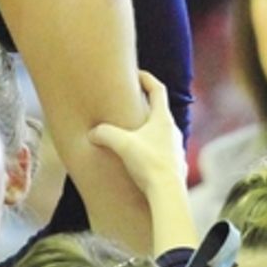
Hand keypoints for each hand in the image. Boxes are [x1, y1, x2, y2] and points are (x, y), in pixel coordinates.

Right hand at [87, 70, 185, 197]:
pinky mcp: (173, 164)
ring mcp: (175, 147)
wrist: (167, 193)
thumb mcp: (122, 144)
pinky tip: (138, 156)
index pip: (158, 89)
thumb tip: (92, 133)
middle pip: (159, 110)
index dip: (147, 78)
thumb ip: (105, 133)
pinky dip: (150, 147)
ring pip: (160, 131)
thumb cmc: (149, 164)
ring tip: (130, 132)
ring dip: (147, 128)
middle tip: (128, 103)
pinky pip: (161, 149)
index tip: (136, 73)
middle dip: (144, 105)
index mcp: (163, 119)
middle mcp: (172, 130)